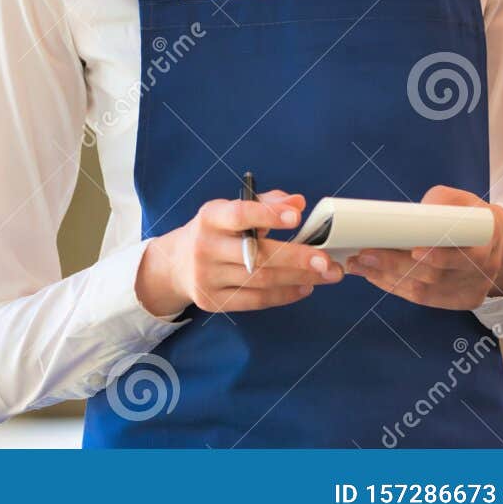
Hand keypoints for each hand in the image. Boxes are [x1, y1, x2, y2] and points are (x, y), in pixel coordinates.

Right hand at [136, 189, 345, 316]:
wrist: (175, 264)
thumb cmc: (215, 232)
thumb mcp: (230, 211)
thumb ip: (266, 203)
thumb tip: (298, 202)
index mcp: (210, 218)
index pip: (239, 215)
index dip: (268, 215)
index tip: (297, 217)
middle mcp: (205, 247)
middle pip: (257, 255)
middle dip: (297, 258)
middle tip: (327, 260)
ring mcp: (207, 277)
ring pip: (261, 280)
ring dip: (299, 278)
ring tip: (326, 274)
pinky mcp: (213, 301)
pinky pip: (256, 301)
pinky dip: (285, 295)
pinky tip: (305, 287)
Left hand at [342, 185, 502, 309]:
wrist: (498, 243)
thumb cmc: (472, 217)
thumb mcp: (463, 200)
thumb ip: (441, 202)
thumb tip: (410, 213)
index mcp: (486, 242)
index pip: (464, 255)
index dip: (439, 256)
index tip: (413, 250)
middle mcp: (481, 272)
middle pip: (435, 275)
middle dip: (395, 265)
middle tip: (365, 254)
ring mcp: (470, 291)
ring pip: (425, 291)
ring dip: (388, 278)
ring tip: (359, 265)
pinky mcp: (458, 302)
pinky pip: (422, 299)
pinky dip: (395, 287)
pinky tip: (374, 276)